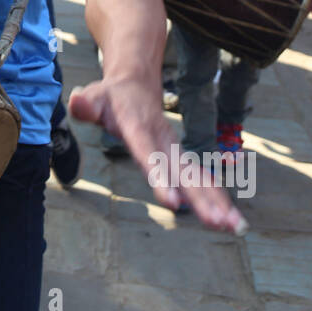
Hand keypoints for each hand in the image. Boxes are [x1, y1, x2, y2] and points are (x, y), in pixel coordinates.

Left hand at [69, 77, 247, 233]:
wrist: (135, 84)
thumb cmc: (110, 97)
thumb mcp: (93, 96)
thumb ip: (85, 104)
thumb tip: (77, 103)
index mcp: (139, 128)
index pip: (149, 155)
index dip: (160, 178)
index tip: (174, 203)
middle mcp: (163, 141)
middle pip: (182, 172)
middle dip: (201, 199)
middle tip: (217, 222)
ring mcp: (174, 149)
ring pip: (197, 177)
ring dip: (216, 201)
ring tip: (234, 226)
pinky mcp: (180, 157)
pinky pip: (200, 179)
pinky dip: (216, 198)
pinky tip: (231, 220)